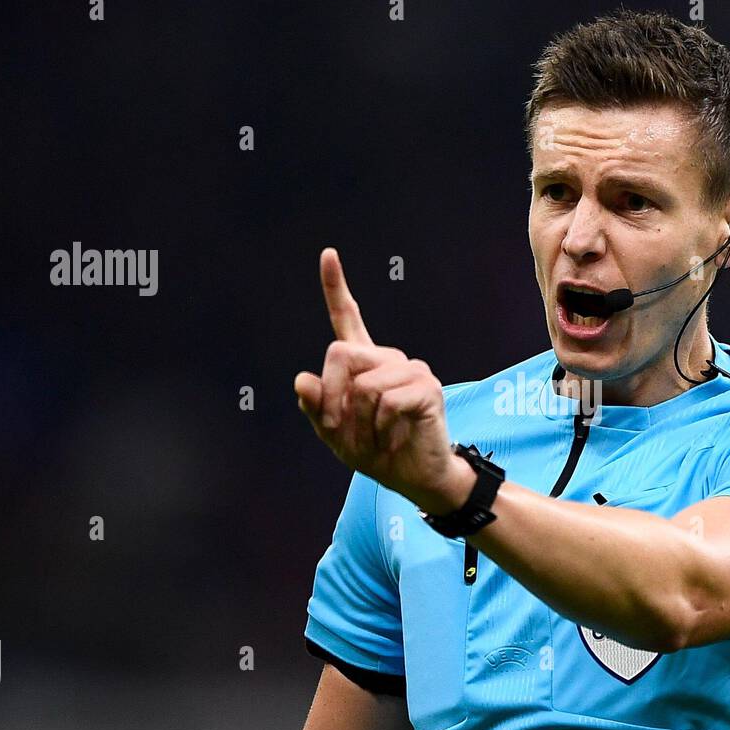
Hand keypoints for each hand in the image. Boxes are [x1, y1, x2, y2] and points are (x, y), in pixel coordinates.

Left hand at [294, 248, 473, 512]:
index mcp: (364, 363)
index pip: (347, 318)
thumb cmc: (376, 451)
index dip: (335, 288)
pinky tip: (395, 436)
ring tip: (379, 437)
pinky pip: (387, 402)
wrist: (414, 476)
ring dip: (361, 423)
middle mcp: (388, 358)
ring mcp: (411, 369)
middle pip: (339, 356)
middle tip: (350, 430)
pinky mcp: (427, 387)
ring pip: (363, 386)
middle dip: (335, 400)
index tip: (328, 253)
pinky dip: (382, 429)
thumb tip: (302, 380)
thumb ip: (316, 408)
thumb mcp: (334, 434)